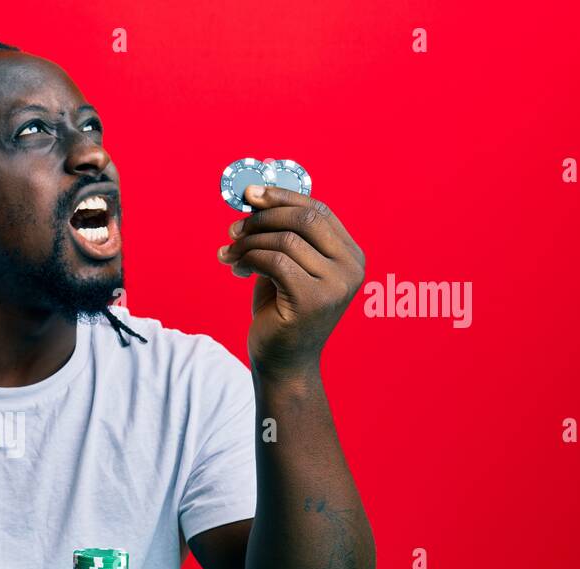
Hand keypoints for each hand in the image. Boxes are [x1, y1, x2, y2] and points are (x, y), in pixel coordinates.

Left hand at [218, 185, 364, 380]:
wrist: (282, 363)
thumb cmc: (280, 313)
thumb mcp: (284, 267)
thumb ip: (281, 234)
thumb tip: (256, 193)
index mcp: (349, 255)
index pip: (318, 211)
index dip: (282, 197)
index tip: (250, 194)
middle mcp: (350, 267)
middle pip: (304, 219)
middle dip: (262, 218)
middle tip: (233, 228)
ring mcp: (335, 284)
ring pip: (284, 240)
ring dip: (247, 243)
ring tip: (229, 255)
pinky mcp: (313, 300)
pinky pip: (273, 261)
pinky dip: (248, 259)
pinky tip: (236, 269)